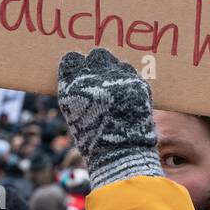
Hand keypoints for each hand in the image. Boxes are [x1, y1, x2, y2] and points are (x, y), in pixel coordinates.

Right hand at [57, 48, 161, 189]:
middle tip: (103, 75)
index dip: (77, 64)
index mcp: (72, 86)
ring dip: (116, 71)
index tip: (82, 70)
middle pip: (97, 55)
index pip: (72, 60)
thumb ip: (76, 93)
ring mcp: (117, 79)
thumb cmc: (93, 140)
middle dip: (99, 63)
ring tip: (118, 87)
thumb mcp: (75, 117)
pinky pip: (132, 74)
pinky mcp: (137, 84)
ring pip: (117, 63)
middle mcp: (94, 78)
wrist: (119, 153)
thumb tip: (81, 79)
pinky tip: (129, 94)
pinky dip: (130, 82)